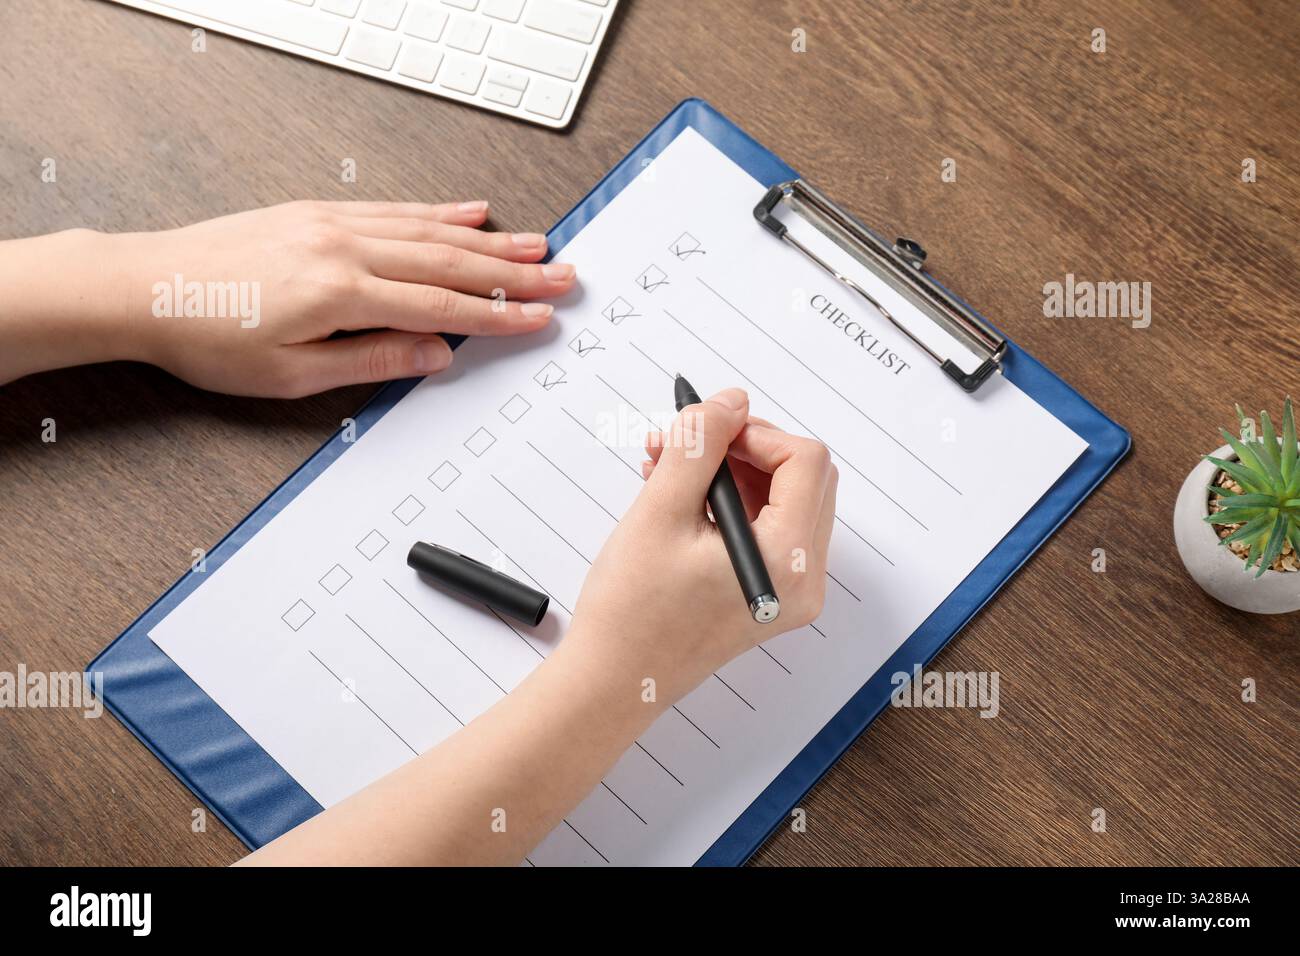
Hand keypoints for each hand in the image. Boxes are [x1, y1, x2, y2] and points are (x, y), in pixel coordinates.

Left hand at [0, 201, 575, 395]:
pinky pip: (394, 209)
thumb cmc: (209, 337)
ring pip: (429, 230)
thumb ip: (372, 359)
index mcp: (343, 293)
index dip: (498, 317)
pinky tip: (469, 211)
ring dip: (489, 239)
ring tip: (536, 243)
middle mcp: (345, 247)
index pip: (442, 307)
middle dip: (514, 272)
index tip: (539, 319)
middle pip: (450, 262)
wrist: (145, 286)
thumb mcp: (292, 372)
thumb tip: (436, 354)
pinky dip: (438, 210)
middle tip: (562, 277)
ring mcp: (333, 223)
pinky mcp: (318, 212)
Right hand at [245, 391, 836, 865]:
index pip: (804, 460)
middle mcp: (803, 579)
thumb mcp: (660, 511)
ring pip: (781, 500)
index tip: (706, 430)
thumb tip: (730, 402)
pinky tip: (677, 499)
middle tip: (684, 445)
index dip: (754, 432)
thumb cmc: (630, 613)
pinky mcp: (766, 596)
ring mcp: (789, 591)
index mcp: (790, 560)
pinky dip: (728, 504)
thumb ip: (698, 447)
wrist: (610, 684)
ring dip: (730, 473)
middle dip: (741, 449)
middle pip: (801, 477)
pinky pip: (764, 529)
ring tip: (665, 470)